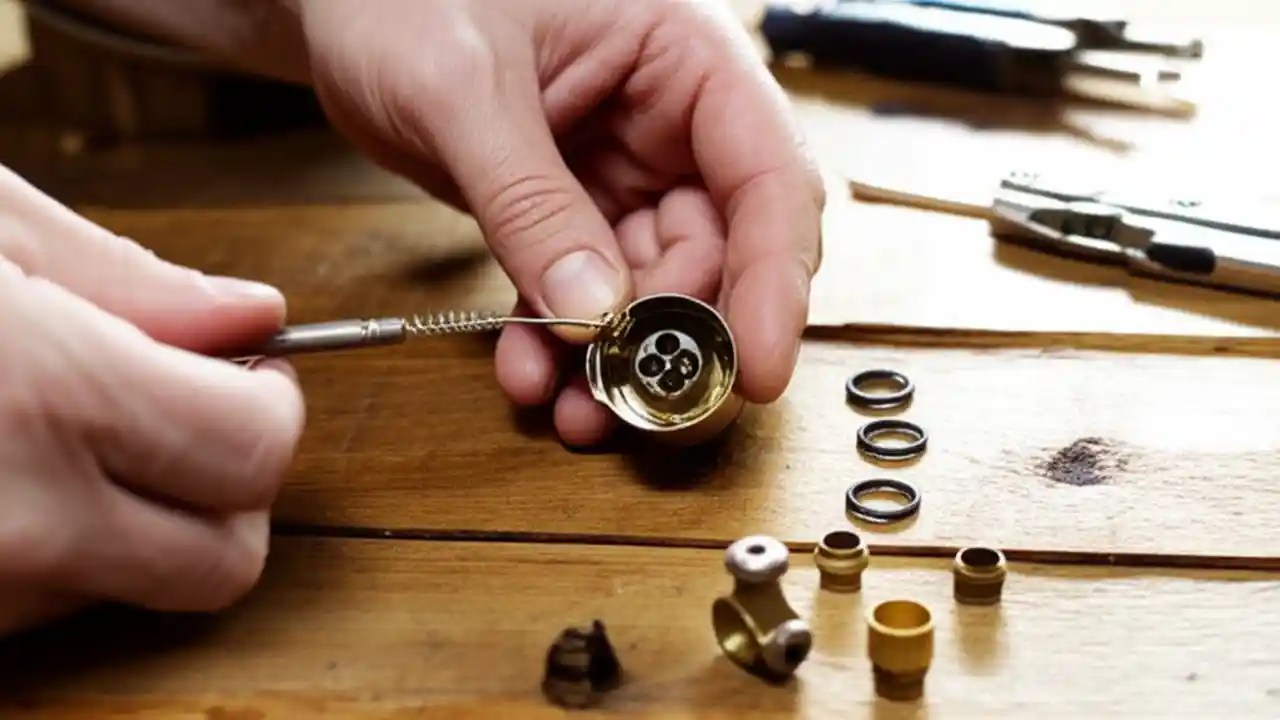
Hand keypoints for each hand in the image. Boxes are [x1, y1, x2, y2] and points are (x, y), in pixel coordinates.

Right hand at [0, 165, 304, 634]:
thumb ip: (124, 278)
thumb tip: (254, 315)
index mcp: (43, 398)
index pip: (253, 452)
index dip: (269, 402)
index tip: (247, 366)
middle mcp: (16, 526)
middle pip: (222, 561)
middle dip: (227, 483)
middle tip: (179, 409)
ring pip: (134, 591)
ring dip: (135, 520)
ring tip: (62, 430)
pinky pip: (42, 608)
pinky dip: (55, 548)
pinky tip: (10, 469)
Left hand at [293, 0, 823, 444]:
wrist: (337, 3)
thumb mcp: (464, 88)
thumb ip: (531, 201)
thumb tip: (592, 313)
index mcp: (685, 57)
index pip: (768, 177)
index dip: (774, 280)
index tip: (755, 369)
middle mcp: (672, 119)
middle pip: (721, 250)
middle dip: (680, 338)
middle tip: (638, 405)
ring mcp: (625, 169)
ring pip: (653, 288)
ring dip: (617, 359)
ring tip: (573, 412)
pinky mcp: (572, 209)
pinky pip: (584, 293)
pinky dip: (560, 342)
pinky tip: (527, 374)